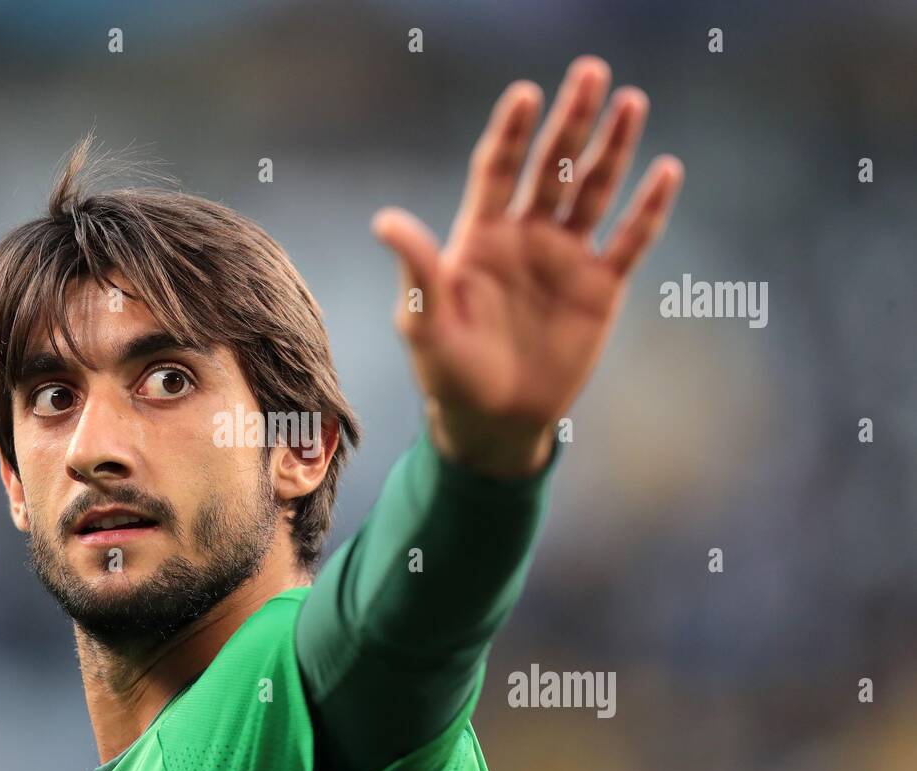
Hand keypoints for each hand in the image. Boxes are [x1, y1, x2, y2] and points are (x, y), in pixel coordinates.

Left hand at [373, 55, 683, 477]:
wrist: (493, 419)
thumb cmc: (448, 371)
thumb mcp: (424, 321)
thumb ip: (416, 268)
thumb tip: (384, 219)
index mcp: (480, 236)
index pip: (497, 170)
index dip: (510, 133)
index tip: (524, 93)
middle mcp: (525, 237)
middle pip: (551, 166)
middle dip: (570, 121)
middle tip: (591, 72)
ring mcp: (565, 258)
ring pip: (593, 191)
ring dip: (612, 148)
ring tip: (631, 101)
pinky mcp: (600, 288)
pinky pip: (630, 240)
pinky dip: (648, 208)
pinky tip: (666, 170)